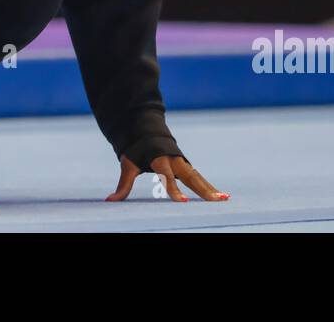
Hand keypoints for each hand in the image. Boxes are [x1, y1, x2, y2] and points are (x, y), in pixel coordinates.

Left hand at [106, 154, 229, 201]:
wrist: (145, 131)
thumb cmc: (136, 150)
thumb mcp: (128, 164)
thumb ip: (123, 184)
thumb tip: (110, 200)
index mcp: (159, 159)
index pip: (167, 177)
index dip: (174, 190)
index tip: (183, 203)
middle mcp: (174, 161)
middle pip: (190, 177)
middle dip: (203, 189)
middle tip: (215, 201)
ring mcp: (182, 163)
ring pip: (198, 177)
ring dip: (210, 189)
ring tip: (223, 200)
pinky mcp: (186, 166)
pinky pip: (199, 178)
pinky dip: (209, 187)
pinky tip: (220, 197)